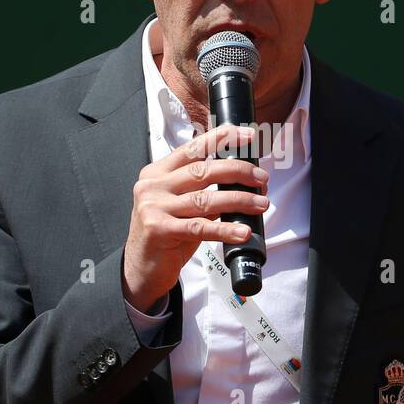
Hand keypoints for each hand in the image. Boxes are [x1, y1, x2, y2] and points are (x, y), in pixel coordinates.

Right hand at [122, 123, 269, 312]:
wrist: (141, 269)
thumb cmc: (166, 235)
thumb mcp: (179, 206)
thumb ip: (201, 191)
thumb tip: (241, 181)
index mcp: (157, 173)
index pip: (192, 149)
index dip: (220, 138)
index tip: (247, 135)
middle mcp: (153, 186)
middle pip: (203, 171)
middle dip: (238, 172)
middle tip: (262, 178)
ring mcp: (154, 207)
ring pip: (206, 200)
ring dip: (239, 200)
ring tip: (261, 203)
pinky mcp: (159, 230)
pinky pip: (200, 227)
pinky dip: (225, 229)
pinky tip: (243, 231)